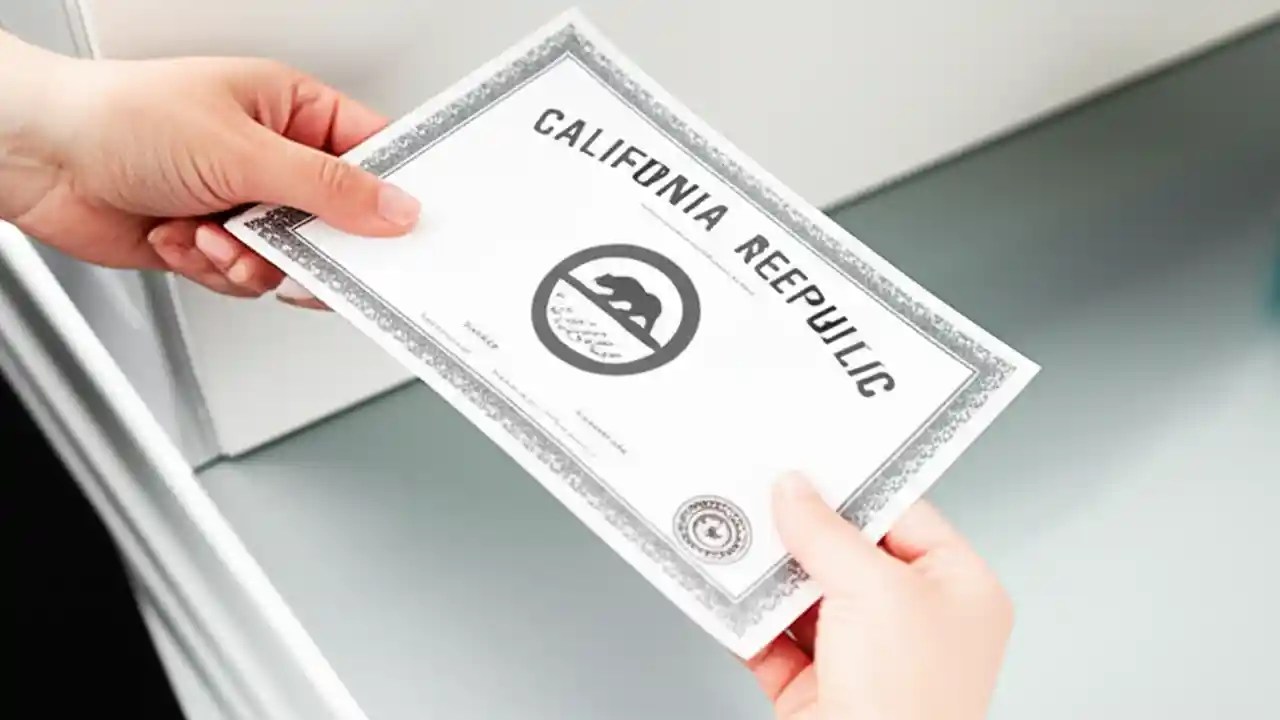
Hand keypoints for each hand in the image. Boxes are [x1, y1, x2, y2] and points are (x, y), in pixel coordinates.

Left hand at [0, 33, 418, 302]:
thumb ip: (327, 188)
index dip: (393, 191)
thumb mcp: (243, 150)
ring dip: (251, 258)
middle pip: (336, 218)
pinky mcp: (215, 242)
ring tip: (214, 235)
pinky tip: (184, 238)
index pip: (371, 151)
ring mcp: (244, 202)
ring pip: (292, 258)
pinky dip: (216, 268)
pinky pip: (249, 277)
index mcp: (291, 109)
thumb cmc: (123, 118)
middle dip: (309, 241)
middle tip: (299, 248)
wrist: (39, 158)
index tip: (408, 228)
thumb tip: (393, 208)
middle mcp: (272, 156)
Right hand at [748, 475, 1012, 719]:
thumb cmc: (911, 712)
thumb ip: (828, 533)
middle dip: (797, 528)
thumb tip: (795, 491)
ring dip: (764, 570)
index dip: (852, 486)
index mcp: (958, 590)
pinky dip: (744, 616)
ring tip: (729, 533)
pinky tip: (721, 589)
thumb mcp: (875, 592)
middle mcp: (914, 621)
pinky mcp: (816, 687)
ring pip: (803, 592)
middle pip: (845, 550)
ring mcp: (863, 656)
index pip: (902, 513)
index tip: (807, 460)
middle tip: (756, 490)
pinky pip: (772, 636)